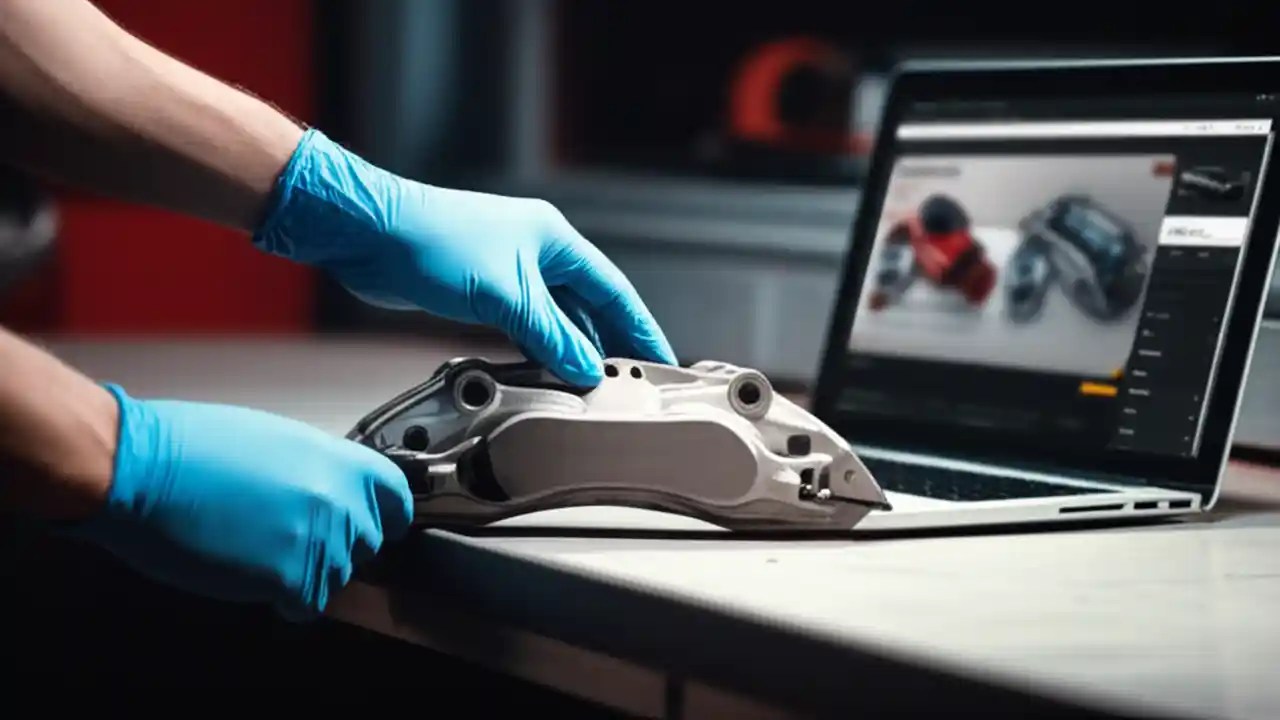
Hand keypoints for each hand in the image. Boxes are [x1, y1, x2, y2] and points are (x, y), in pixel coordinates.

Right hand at [70, 384, 412, 620]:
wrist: (143, 468)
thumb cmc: (192, 448)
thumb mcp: (277, 441)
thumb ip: (317, 471)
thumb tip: (330, 492)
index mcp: (339, 461)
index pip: (397, 495)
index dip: (388, 513)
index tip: (382, 522)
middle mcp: (340, 501)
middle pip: (367, 542)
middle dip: (335, 544)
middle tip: (289, 534)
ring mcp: (321, 541)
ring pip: (337, 576)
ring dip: (305, 571)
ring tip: (259, 547)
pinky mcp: (292, 579)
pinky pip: (306, 605)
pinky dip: (283, 599)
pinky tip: (252, 572)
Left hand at [251, 129, 675, 386]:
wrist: (371, 235)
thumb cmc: (433, 242)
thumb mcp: (506, 297)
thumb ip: (550, 336)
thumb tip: (584, 368)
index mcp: (553, 240)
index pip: (613, 290)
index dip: (639, 326)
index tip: (659, 356)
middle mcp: (536, 251)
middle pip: (588, 304)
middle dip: (609, 340)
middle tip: (631, 376)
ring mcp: (509, 270)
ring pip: (556, 316)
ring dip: (572, 347)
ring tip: (593, 382)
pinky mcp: (482, 289)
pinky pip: (525, 323)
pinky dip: (540, 347)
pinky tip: (545, 370)